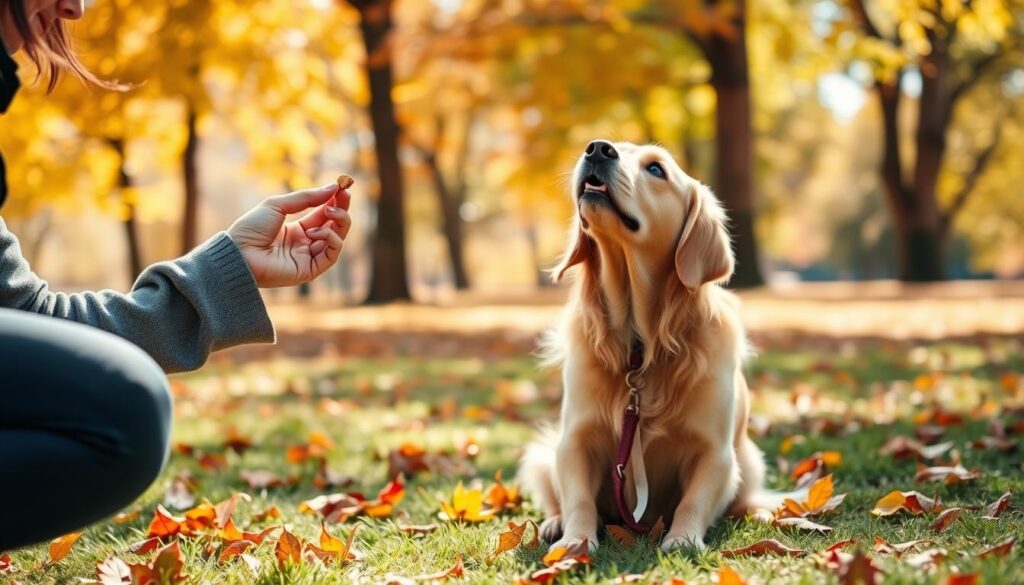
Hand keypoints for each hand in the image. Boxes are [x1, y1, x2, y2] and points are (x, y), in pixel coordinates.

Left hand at [228, 183, 351, 287]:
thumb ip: (306, 197)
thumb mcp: (278, 205)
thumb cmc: (252, 228)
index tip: (342, 188)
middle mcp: (304, 245)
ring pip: (337, 240)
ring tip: (329, 211)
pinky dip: (330, 239)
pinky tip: (315, 232)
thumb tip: (333, 187)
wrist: (239, 252)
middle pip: (334, 228)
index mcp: (296, 230)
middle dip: (341, 211)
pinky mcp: (310, 271)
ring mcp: (308, 258)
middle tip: (344, 195)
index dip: (334, 202)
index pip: (323, 216)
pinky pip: (332, 255)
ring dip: (338, 223)